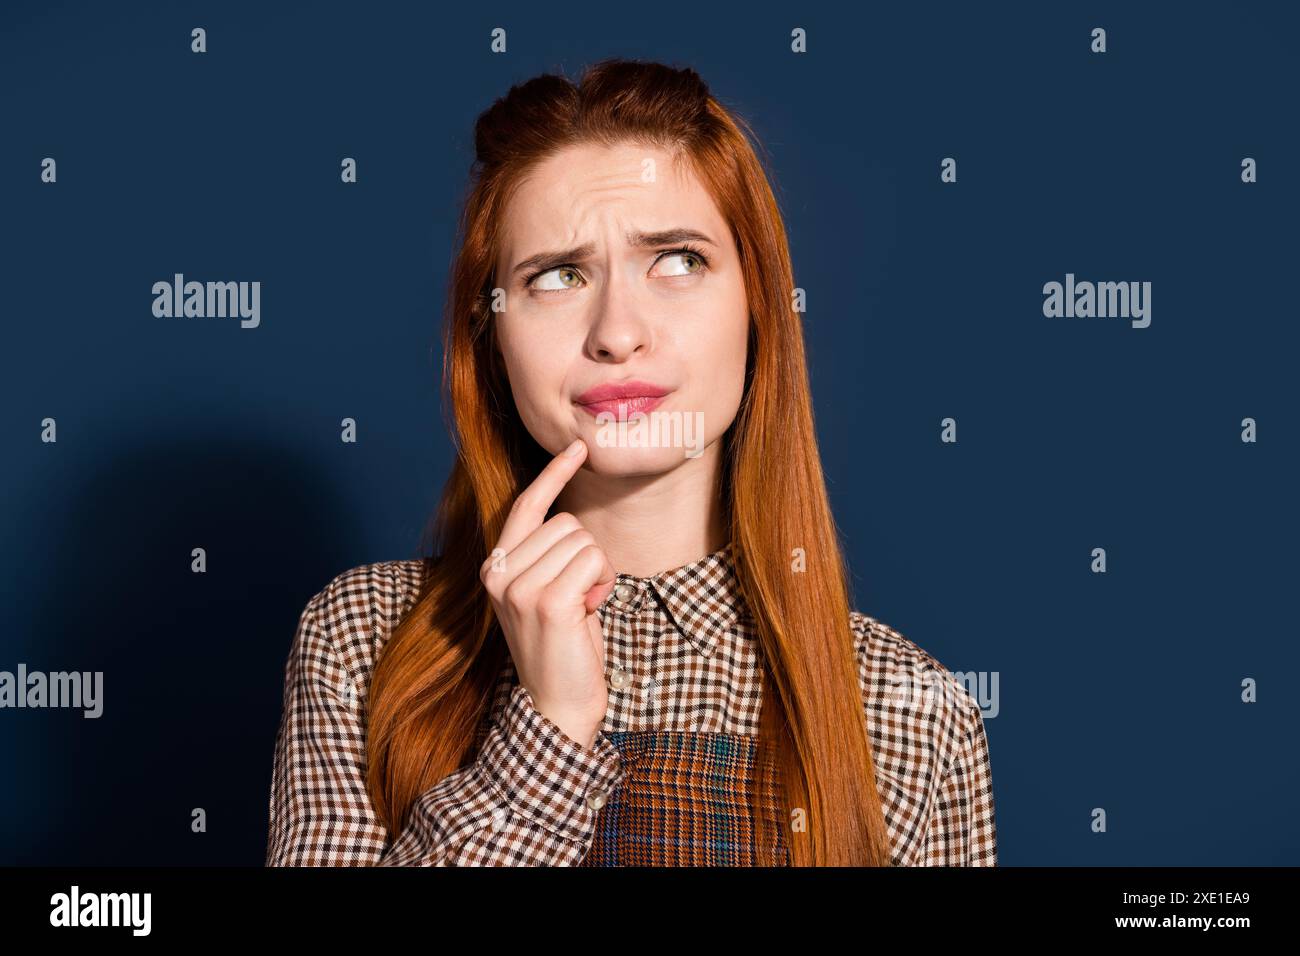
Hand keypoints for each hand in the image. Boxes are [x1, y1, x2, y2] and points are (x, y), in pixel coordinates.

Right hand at [479, 438, 615, 750]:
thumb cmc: (563, 650)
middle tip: (580, 598)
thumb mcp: (546, 595)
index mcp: (495, 568)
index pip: (526, 506)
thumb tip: (570, 522)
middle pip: (567, 523)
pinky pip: (594, 560)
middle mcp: (499, 573)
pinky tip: (589, 612)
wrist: (557, 707)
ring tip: (582, 609)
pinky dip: (603, 583)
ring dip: (597, 573)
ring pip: (584, 540)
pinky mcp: (547, 600)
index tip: (579, 447)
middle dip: (587, 556)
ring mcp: (519, 586)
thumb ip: (547, 558)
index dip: (554, 474)